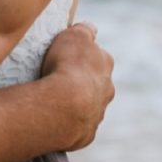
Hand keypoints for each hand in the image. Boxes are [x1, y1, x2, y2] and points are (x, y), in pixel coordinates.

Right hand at [38, 22, 114, 151]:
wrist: (63, 106)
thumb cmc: (67, 66)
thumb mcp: (74, 35)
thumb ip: (84, 29)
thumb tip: (90, 28)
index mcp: (105, 64)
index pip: (98, 55)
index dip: (83, 55)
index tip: (69, 57)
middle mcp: (107, 89)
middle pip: (97, 82)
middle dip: (83, 81)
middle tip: (60, 79)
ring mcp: (98, 113)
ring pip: (89, 105)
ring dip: (77, 103)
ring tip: (54, 101)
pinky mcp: (87, 133)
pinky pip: (78, 126)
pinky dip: (69, 122)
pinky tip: (55, 119)